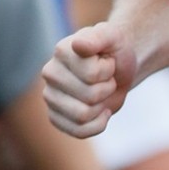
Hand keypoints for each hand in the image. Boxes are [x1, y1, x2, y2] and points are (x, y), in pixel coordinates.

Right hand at [42, 22, 137, 137]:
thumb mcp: (113, 37)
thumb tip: (78, 45)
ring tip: (101, 92)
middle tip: (106, 78)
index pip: (92, 75)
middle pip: (89, 97)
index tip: (107, 61)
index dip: (108, 70)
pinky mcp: (56, 117)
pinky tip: (101, 112)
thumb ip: (98, 37)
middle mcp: (50, 74)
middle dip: (107, 88)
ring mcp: (50, 97)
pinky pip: (79, 132)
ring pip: (82, 116)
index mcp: (61, 52)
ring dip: (102, 106)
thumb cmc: (115, 50)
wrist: (118, 69)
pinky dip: (98, 125)